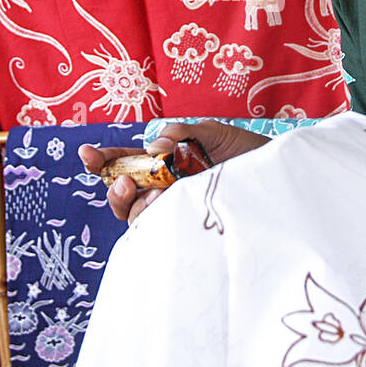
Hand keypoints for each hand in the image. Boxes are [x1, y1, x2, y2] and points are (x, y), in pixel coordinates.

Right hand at [78, 121, 269, 224]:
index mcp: (164, 164)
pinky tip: (166, 209)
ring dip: (137, 208)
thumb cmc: (249, 154)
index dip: (103, 161)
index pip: (125, 163)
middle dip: (114, 189)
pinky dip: (156, 222)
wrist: (279, 178)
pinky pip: (161, 232)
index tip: (87, 154)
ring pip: (137, 217)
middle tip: (122, 184)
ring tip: (156, 197)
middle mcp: (164, 190)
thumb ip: (182, 133)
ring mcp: (176, 211)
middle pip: (123, 195)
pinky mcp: (189, 230)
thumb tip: (156, 144)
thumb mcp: (214, 133)